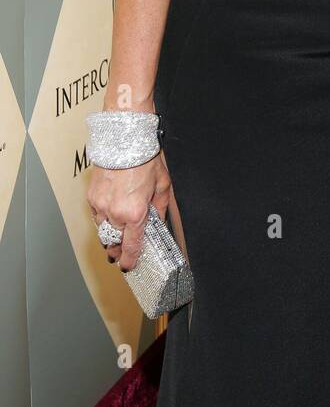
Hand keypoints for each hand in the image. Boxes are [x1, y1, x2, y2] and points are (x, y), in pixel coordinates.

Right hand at [87, 151, 171, 272]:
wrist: (125, 140)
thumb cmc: (145, 159)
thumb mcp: (162, 185)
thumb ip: (160, 208)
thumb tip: (158, 222)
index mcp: (136, 213)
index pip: (131, 246)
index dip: (130, 260)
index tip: (128, 266)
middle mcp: (116, 212)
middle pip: (114, 241)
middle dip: (117, 249)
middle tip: (120, 254)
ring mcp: (101, 205)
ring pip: (102, 230)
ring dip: (109, 235)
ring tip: (115, 236)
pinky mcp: (92, 197)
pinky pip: (96, 216)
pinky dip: (102, 220)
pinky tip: (108, 217)